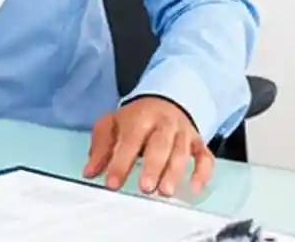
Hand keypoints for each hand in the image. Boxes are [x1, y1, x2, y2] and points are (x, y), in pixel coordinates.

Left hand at [83, 97, 214, 196]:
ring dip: (175, 173)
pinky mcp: (198, 143)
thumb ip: (100, 149)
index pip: (129, 141)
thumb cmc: (134, 120)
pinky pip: (205, 158)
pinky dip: (202, 173)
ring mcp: (183, 133)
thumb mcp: (111, 125)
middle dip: (153, 167)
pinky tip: (194, 189)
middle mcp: (164, 124)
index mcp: (139, 118)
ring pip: (182, 152)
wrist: (163, 102)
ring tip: (165, 192)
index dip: (120, 163)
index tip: (112, 184)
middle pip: (160, 145)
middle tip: (145, 188)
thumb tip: (89, 172)